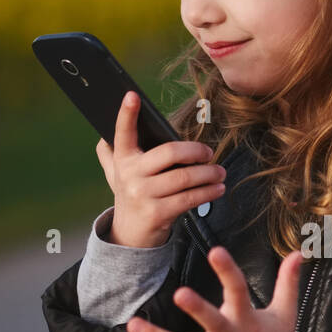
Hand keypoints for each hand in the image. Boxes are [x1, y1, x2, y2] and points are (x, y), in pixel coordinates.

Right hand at [95, 90, 226, 246]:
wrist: (129, 235)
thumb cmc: (131, 193)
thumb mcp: (117, 172)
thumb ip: (112, 150)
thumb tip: (114, 120)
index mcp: (122, 159)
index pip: (122, 132)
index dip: (127, 113)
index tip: (133, 95)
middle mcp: (129, 174)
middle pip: (169, 153)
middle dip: (195, 151)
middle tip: (209, 153)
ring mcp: (143, 194)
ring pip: (185, 177)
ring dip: (209, 173)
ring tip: (220, 172)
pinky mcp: (157, 213)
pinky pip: (190, 198)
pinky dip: (208, 192)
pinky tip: (218, 188)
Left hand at [125, 243, 306, 331]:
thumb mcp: (286, 312)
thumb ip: (288, 281)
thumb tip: (298, 252)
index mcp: (247, 320)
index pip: (239, 290)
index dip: (228, 271)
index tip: (216, 251)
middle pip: (213, 323)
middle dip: (197, 309)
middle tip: (179, 292)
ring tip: (134, 325)